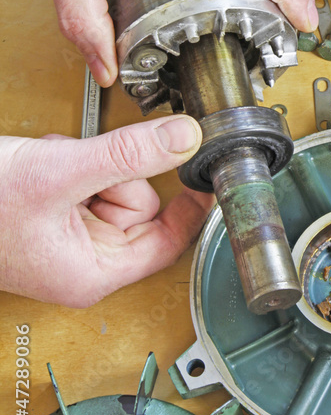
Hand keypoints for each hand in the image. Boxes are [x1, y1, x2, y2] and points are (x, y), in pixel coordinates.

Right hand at [0, 116, 212, 306]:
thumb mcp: (62, 173)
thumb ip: (129, 156)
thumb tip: (186, 140)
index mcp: (92, 274)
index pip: (168, 241)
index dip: (189, 203)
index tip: (206, 170)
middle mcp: (83, 263)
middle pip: (139, 208)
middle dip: (116, 173)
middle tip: (84, 164)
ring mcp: (65, 240)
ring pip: (112, 187)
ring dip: (88, 163)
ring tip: (53, 165)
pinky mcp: (50, 217)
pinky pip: (84, 181)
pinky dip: (68, 162)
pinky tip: (40, 164)